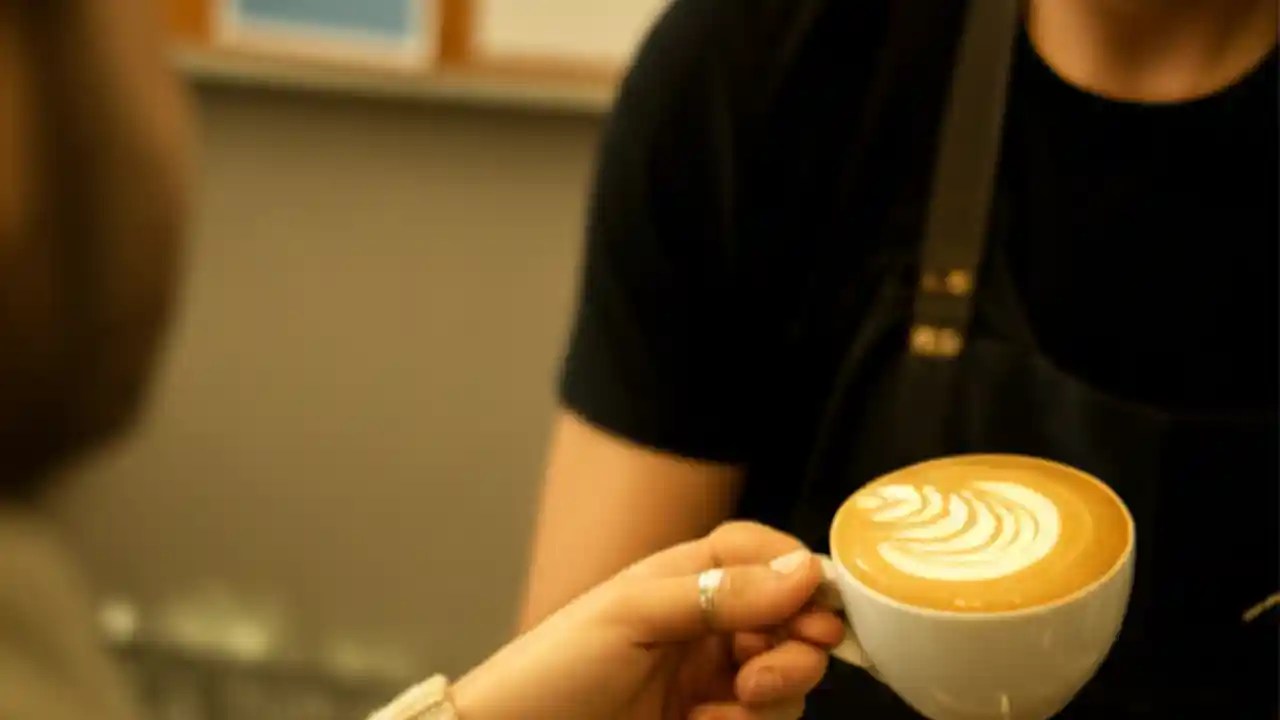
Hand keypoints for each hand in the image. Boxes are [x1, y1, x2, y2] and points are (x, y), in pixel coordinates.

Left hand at [452, 522, 842, 719]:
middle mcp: (703, 625)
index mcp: (683, 580)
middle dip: (796, 645)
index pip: (760, 554)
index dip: (797, 572)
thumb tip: (803, 570)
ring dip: (775, 692)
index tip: (822, 603)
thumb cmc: (552, 669)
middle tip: (766, 673)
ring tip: (732, 707)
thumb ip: (719, 593)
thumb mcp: (633, 615)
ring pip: (785, 676)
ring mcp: (708, 679)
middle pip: (788, 619)